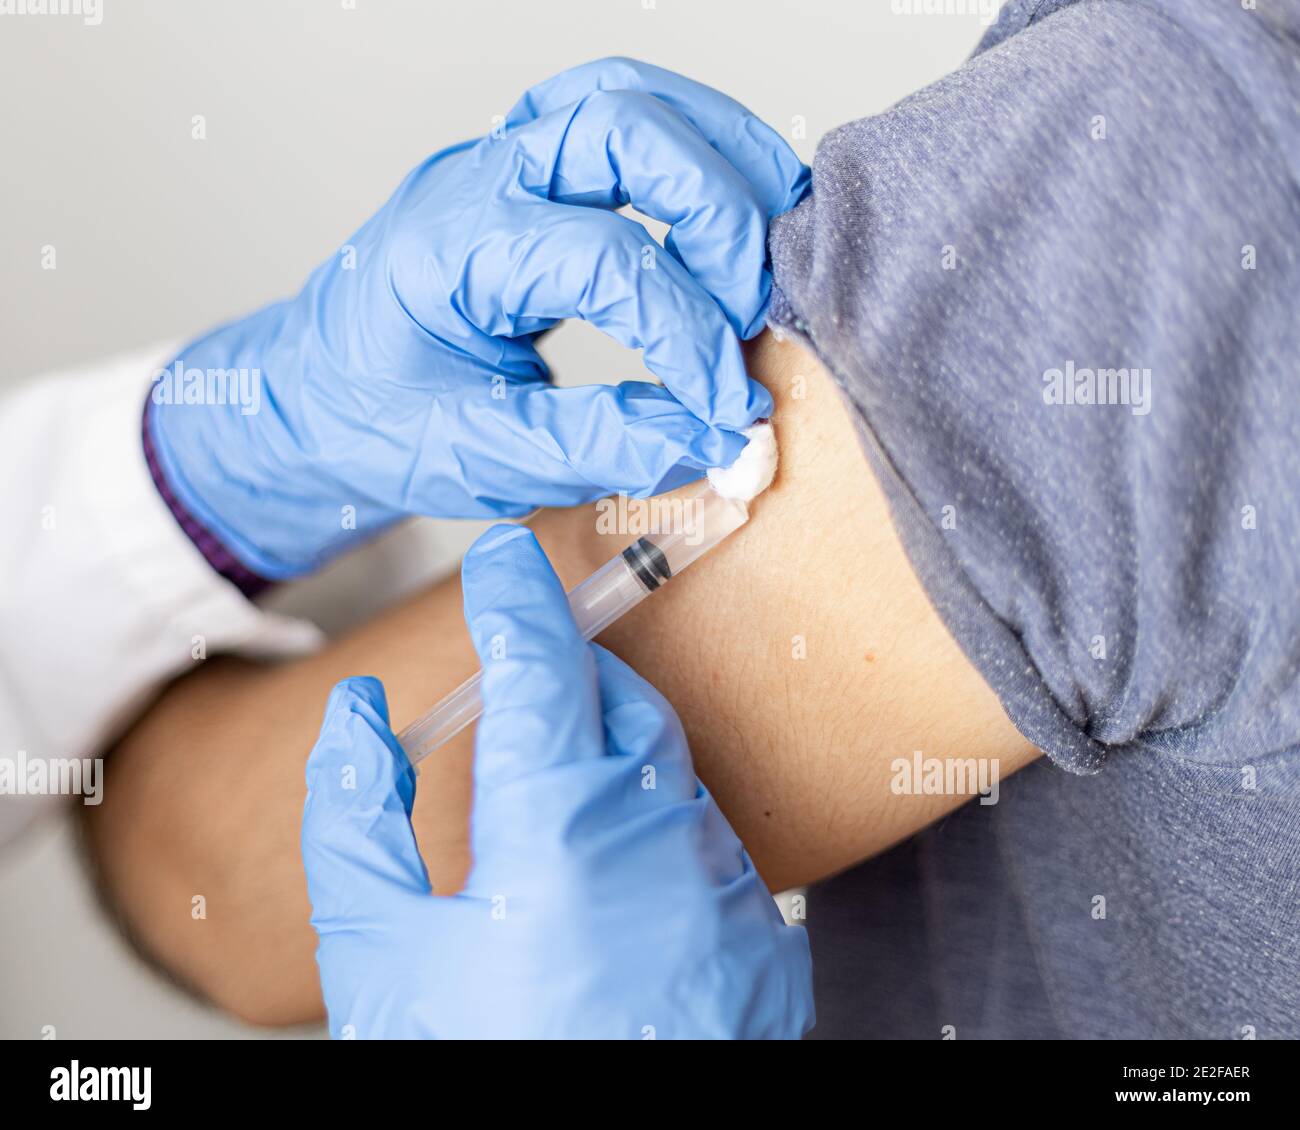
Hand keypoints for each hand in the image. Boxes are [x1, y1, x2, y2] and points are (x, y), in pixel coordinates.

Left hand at [150, 58, 808, 577]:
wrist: (314, 396)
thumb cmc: (374, 420)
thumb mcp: (478, 459)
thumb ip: (597, 447)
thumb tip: (709, 436)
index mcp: (453, 249)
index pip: (607, 261)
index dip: (690, 335)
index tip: (728, 403)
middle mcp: (479, 180)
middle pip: (626, 129)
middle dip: (717, 215)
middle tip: (757, 306)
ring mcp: (502, 160)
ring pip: (629, 97)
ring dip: (719, 151)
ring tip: (778, 228)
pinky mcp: (529, 170)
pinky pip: (620, 116)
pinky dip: (690, 147)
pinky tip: (726, 206)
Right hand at [301, 524, 813, 1038]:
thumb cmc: (486, 1066)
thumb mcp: (380, 954)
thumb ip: (356, 816)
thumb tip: (364, 719)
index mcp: (557, 825)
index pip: (540, 662)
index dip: (515, 595)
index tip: (502, 556)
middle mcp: (661, 838)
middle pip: (617, 704)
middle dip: (564, 684)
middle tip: (512, 705)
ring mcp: (723, 888)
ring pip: (667, 772)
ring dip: (608, 766)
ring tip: (549, 833)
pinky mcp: (763, 937)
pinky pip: (704, 845)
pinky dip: (655, 836)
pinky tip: (610, 898)